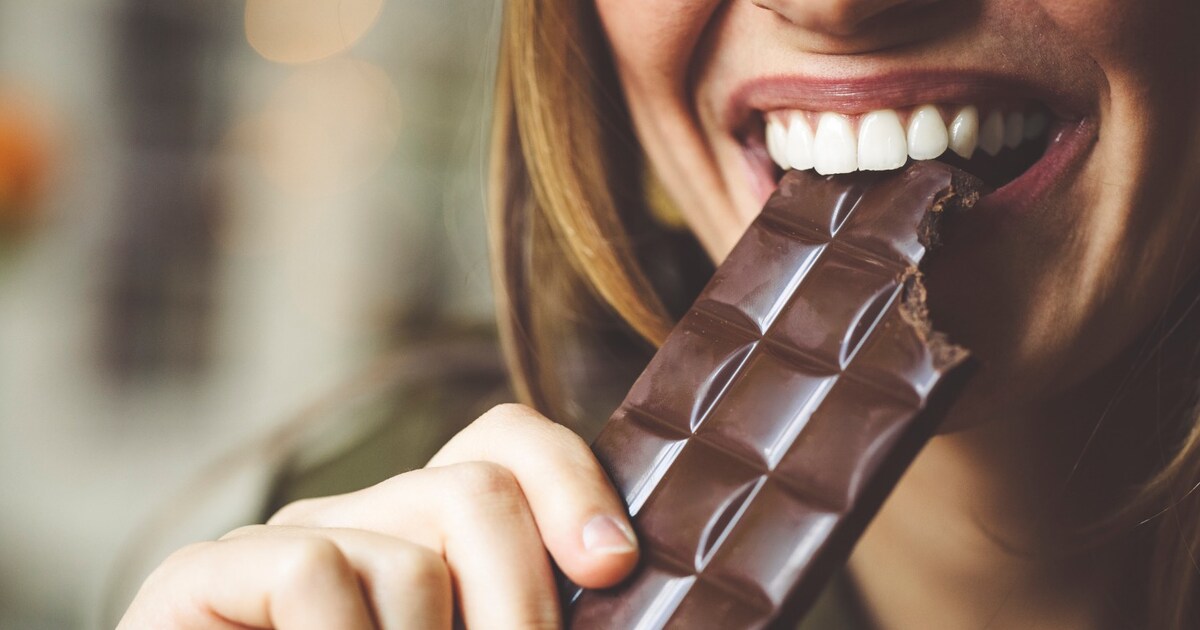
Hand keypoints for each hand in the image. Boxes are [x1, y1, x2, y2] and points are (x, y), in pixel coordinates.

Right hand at [118, 404, 638, 628]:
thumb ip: (526, 612)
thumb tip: (617, 569)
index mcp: (431, 536)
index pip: (504, 444)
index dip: (569, 482)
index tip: (614, 565)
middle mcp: (361, 519)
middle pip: (477, 492)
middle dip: (527, 605)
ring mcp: (281, 543)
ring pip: (411, 559)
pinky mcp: (201, 575)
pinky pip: (311, 572)